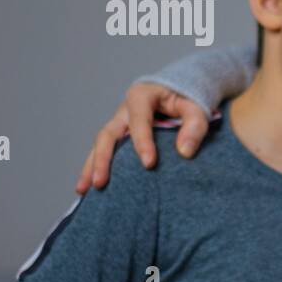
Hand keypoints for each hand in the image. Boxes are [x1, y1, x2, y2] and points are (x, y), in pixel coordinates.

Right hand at [74, 84, 209, 193]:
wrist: (182, 91)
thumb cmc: (189, 98)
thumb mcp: (197, 107)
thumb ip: (195, 126)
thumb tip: (185, 152)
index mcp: (142, 96)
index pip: (139, 120)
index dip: (142, 142)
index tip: (149, 164)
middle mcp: (125, 109)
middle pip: (108, 134)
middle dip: (103, 159)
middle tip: (101, 183)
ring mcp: (119, 122)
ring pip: (100, 144)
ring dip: (92, 167)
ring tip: (84, 190)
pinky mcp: (120, 134)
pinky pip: (105, 150)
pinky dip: (96, 167)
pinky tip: (89, 188)